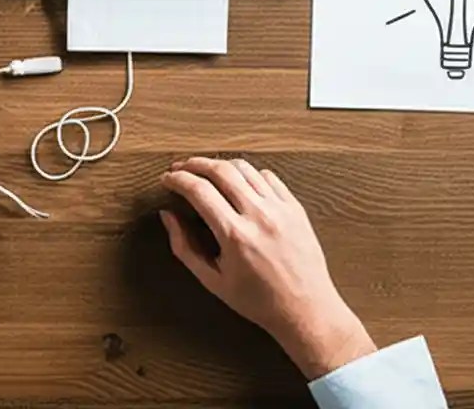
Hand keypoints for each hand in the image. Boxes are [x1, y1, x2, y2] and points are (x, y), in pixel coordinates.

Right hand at [159, 157, 376, 378]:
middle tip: (180, 167)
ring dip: (219, 164)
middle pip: (220, 170)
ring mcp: (280, 209)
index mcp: (235, 236)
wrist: (305, 309)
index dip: (177, 179)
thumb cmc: (258, 301)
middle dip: (194, 163)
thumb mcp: (212, 280)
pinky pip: (268, 177)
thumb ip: (184, 247)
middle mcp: (259, 216)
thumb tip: (168, 217)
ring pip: (244, 168)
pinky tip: (238, 181)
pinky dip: (248, 173)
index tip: (167, 179)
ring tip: (205, 170)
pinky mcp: (295, 208)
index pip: (198, 190)